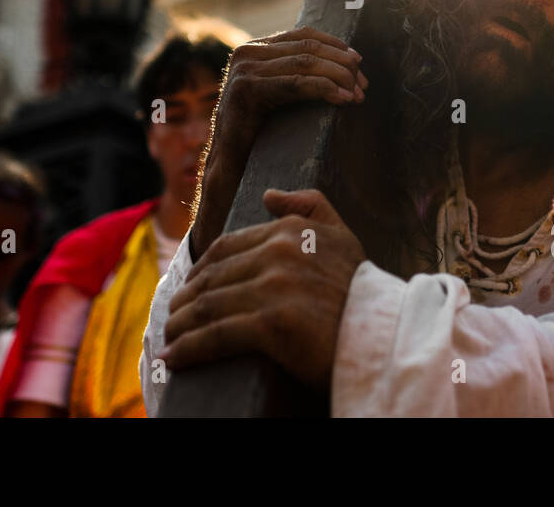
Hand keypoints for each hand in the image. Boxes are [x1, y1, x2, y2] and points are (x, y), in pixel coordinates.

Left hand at [162, 188, 365, 389]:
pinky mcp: (272, 325)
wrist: (385, 337)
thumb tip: (269, 195)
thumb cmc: (362, 292)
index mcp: (290, 231)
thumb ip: (310, 206)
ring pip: (208, 305)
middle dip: (185, 301)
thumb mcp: (342, 236)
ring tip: (169, 340)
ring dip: (180, 325)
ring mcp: (275, 288)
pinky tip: (174, 358)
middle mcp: (280, 253)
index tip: (189, 289)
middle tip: (172, 319)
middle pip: (213, 277)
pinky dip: (189, 349)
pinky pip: (217, 335)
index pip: (226, 247)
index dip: (200, 270)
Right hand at [191, 28, 366, 258]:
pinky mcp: (247, 89)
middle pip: (308, 48)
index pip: (304, 36)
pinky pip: (296, 83)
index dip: (336, 46)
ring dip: (338, 76)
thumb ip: (297, 74)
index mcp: (255, 49)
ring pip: (305, 63)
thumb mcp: (279, 95)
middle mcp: (247, 53)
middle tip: (363, 84)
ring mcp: (244, 70)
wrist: (230, 165)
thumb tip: (344, 64)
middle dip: (341, 64)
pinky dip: (324, 88)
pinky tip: (342, 98)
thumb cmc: (259, 134)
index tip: (359, 64)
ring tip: (357, 94)